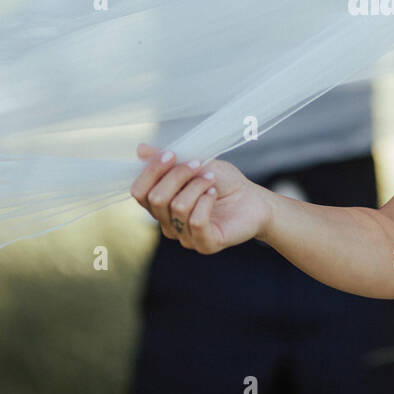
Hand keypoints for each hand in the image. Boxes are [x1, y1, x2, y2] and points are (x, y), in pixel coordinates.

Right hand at [130, 144, 270, 252]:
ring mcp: (186, 237)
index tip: (172, 153)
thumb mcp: (196, 164)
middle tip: (199, 165)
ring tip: (212, 181)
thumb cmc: (225, 183)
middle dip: (178, 175)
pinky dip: (206, 201)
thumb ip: (169, 160)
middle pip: (156, 198)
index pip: (139, 192)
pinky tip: (214, 194)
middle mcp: (169, 225)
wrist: (255, 200)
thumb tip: (141, 149)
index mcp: (162, 206)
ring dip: (197, 186)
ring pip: (177, 207)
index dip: (151, 171)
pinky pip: (195, 221)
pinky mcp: (205, 244)